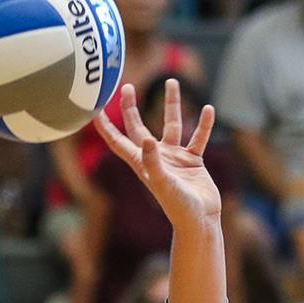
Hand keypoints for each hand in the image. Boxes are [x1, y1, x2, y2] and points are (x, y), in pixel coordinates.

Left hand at [92, 79, 221, 227]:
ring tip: (171, 82)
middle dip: (132, 108)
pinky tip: (208, 109)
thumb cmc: (178, 207)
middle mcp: (155, 157)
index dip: (105, 127)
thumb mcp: (163, 184)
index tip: (95, 109)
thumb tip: (148, 140)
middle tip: (127, 86)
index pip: (117, 142)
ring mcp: (174, 158)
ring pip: (172, 125)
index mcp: (142, 164)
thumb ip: (154, 163)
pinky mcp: (193, 161)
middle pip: (139, 128)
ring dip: (172, 104)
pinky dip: (203, 124)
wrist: (200, 221)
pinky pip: (198, 137)